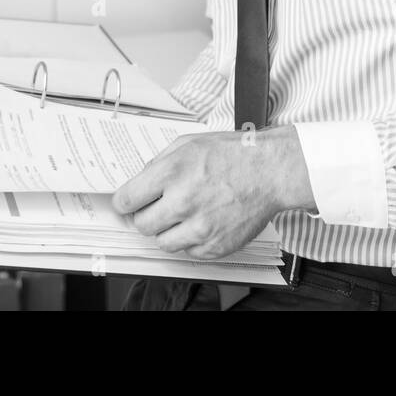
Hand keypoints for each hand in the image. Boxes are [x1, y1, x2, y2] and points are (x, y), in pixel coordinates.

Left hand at [111, 126, 315, 259]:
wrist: (270, 171)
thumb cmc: (233, 154)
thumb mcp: (188, 143)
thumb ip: (159, 164)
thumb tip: (137, 185)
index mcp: (172, 172)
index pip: (126, 200)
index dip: (125, 202)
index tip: (129, 203)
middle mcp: (183, 201)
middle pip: (141, 225)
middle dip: (147, 215)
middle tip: (161, 206)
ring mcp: (200, 227)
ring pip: (162, 242)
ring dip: (169, 230)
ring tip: (186, 213)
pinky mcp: (214, 246)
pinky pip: (188, 252)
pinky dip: (191, 239)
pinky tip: (204, 220)